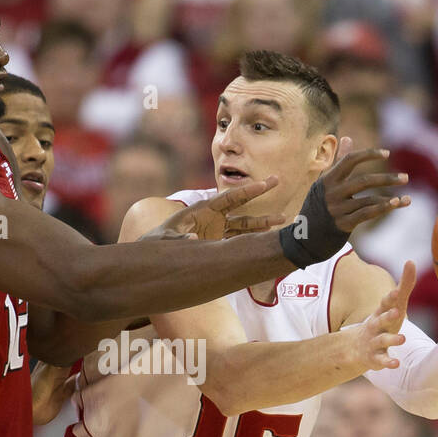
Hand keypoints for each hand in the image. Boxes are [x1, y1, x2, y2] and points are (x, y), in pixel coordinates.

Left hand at [143, 176, 285, 241]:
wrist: (155, 255)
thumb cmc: (156, 243)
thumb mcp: (163, 239)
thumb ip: (176, 239)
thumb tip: (192, 240)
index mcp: (202, 211)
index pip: (229, 198)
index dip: (247, 191)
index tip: (265, 183)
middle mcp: (213, 218)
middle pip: (241, 207)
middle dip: (260, 196)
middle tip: (278, 181)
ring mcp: (217, 231)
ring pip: (244, 226)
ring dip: (262, 224)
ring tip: (282, 220)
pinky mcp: (217, 244)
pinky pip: (238, 242)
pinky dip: (252, 241)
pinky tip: (266, 241)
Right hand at [320, 146, 410, 232]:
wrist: (305, 237)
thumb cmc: (319, 205)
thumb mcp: (325, 182)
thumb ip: (338, 160)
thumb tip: (347, 137)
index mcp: (328, 179)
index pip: (350, 160)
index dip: (369, 154)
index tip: (387, 153)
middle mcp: (332, 193)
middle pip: (363, 181)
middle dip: (386, 179)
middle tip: (406, 178)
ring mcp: (336, 209)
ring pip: (368, 200)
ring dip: (390, 199)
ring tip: (407, 199)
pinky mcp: (342, 224)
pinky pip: (366, 214)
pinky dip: (382, 208)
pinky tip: (396, 205)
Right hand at [349, 261, 415, 370]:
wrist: (358, 348)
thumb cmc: (382, 321)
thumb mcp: (393, 304)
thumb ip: (404, 285)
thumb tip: (410, 261)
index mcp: (381, 312)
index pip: (385, 303)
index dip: (390, 298)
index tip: (396, 291)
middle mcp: (375, 326)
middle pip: (380, 320)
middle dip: (388, 316)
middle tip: (397, 312)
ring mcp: (374, 342)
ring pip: (382, 340)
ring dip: (391, 339)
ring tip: (402, 338)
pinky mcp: (376, 358)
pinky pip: (381, 360)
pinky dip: (387, 362)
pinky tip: (396, 363)